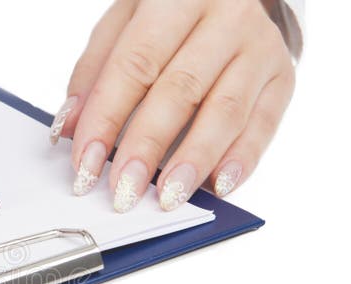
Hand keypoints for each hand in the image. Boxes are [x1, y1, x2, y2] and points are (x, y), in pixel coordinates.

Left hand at [50, 0, 295, 211]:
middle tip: (123, 191)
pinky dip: (241, 160)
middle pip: (180, 90)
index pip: (134, 64)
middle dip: (146, 147)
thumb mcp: (122, 25)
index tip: (86, 165)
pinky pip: (263, 124)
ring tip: (167, 197)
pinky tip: (218, 187)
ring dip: (193, 161)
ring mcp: (259, 45)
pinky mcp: (281, 76)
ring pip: (226, 111)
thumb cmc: (166, 15)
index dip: (106, 119)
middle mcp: (225, 16)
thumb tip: (70, 127)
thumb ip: (94, 73)